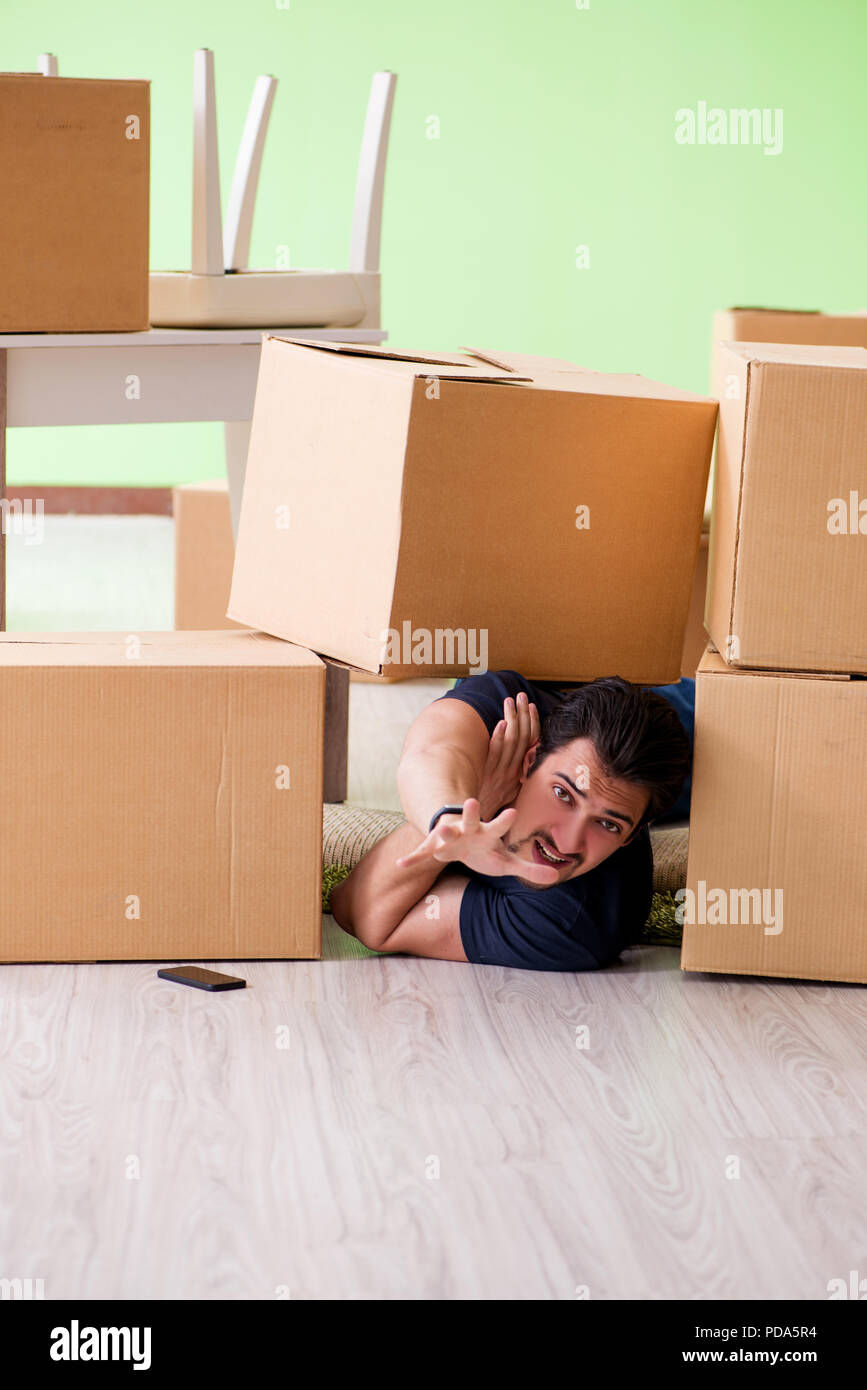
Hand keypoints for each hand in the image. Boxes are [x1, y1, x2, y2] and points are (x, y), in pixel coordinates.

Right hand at [395, 797, 558, 885]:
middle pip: (471, 819)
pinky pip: (423, 852)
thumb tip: (557, 877)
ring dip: (442, 831)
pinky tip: (401, 864)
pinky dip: (413, 857)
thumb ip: (528, 868)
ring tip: (440, 831)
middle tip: (472, 802)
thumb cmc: (485, 851)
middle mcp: (468, 829)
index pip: (500, 824)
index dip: (505, 819)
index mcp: (488, 832)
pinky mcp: (435, 847)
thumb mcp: (506, 863)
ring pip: (446, 832)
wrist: (460, 844)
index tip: (513, 812)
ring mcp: (450, 837)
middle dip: (470, 812)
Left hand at [477, 692, 540, 820]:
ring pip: (510, 742)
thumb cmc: (493, 808)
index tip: (533, 706)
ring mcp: (500, 772)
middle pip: (523, 738)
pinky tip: (500, 724)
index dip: (533, 724)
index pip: (532, 743)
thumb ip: (517, 776)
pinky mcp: (487, 775)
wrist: (479, 829)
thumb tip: (525, 759)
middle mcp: (513, 771)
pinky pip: (495, 755)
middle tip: (522, 696)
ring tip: (510, 701)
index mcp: (521, 773)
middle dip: (523, 715)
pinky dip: (499, 739)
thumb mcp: (511, 793)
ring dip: (512, 720)